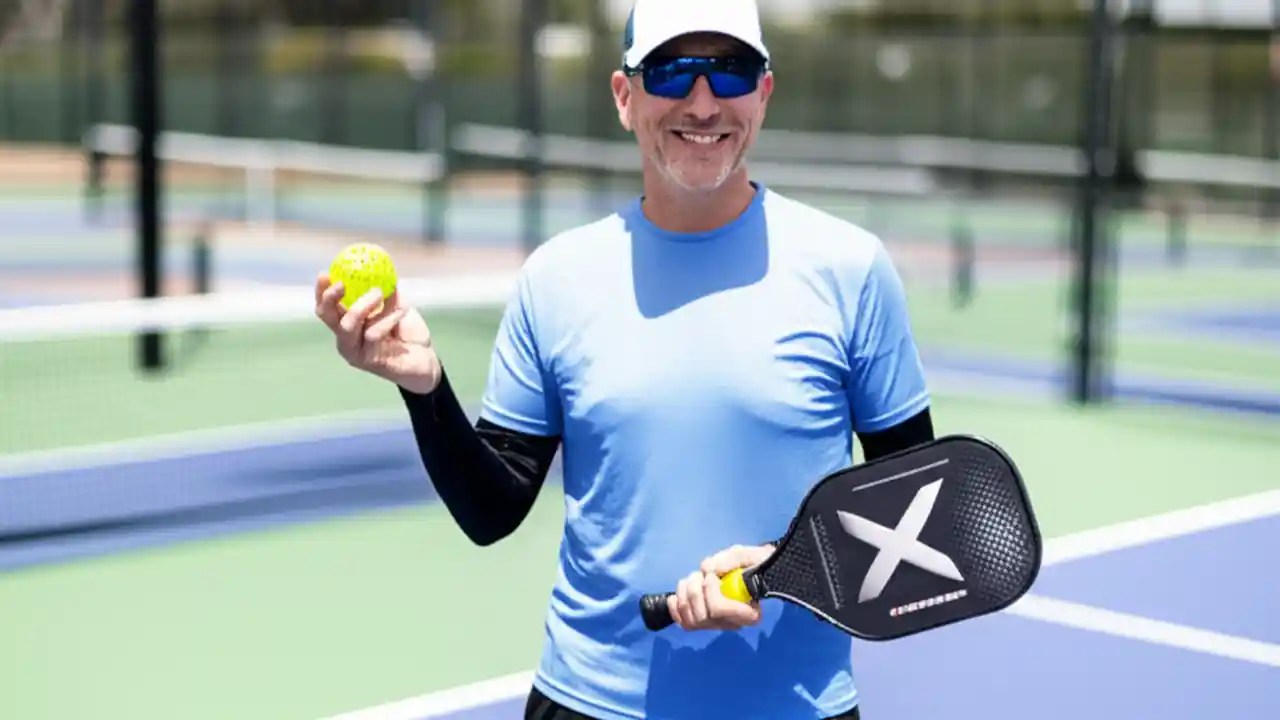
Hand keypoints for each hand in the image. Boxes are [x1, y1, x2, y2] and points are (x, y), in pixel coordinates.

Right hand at [314, 273, 441, 393]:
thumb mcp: (398, 306)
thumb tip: (381, 266)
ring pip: (347, 325)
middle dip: (329, 298)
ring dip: (361, 305)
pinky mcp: (368, 361)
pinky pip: (373, 333)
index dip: (322, 291)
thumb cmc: (409, 333)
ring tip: (378, 292)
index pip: (327, 308)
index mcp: (349, 324)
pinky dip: (387, 318)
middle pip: (327, 317)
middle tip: (341, 283)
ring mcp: (355, 352)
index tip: (325, 273)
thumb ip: (387, 291)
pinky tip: (402, 313)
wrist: (426, 360)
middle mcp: (347, 339)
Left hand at [667, 543, 775, 631]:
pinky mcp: (704, 622)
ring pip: (692, 620)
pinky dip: (675, 609)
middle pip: (702, 616)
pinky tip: (677, 595)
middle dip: (695, 591)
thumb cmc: (754, 564)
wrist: (749, 569)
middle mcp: (733, 624)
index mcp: (749, 612)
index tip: (712, 574)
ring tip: (692, 579)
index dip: (710, 589)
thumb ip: (733, 559)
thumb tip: (707, 568)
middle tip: (700, 574)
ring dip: (685, 595)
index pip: (720, 610)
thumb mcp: (750, 555)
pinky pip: (684, 623)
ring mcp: (717, 625)